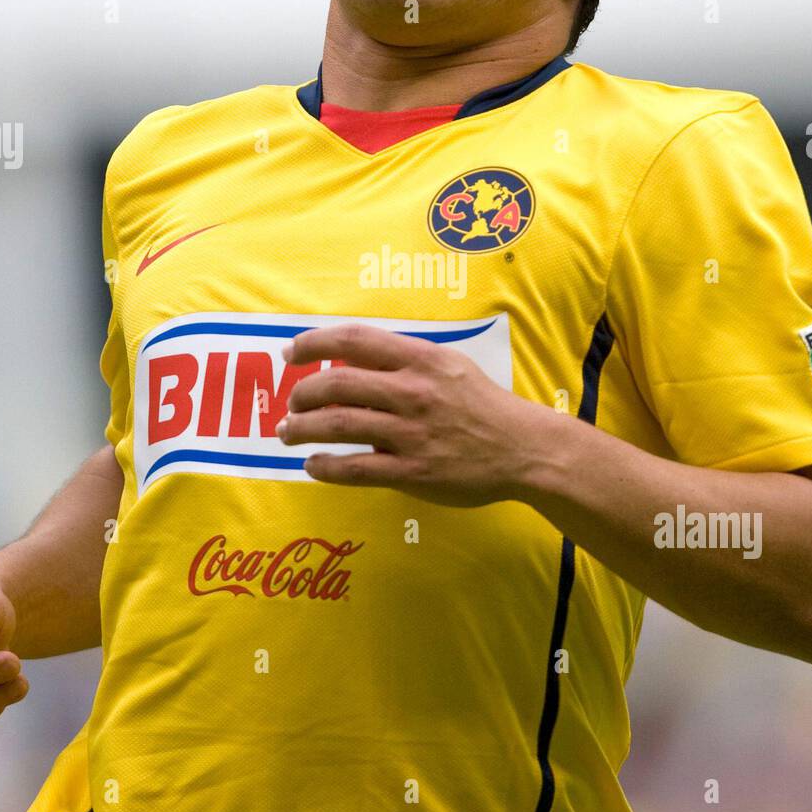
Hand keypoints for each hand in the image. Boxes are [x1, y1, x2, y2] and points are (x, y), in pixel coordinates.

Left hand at [276, 323, 541, 506]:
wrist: (523, 449)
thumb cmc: (480, 404)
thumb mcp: (448, 365)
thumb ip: (402, 360)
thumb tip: (349, 358)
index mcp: (421, 359)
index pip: (353, 339)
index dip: (313, 343)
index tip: (291, 353)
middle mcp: (413, 392)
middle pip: (336, 384)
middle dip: (301, 394)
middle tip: (291, 404)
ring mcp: (411, 433)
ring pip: (338, 426)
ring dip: (302, 429)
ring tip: (288, 433)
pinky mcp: (413, 471)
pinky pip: (355, 469)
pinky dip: (325, 467)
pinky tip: (313, 465)